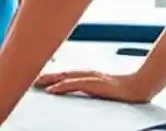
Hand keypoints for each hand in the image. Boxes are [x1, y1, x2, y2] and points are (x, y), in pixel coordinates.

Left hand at [33, 70, 151, 103]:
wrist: (137, 88)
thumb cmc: (120, 91)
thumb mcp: (100, 89)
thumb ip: (88, 88)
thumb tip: (75, 91)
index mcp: (86, 75)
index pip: (64, 74)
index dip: (49, 75)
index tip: (35, 78)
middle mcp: (86, 74)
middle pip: (61, 73)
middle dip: (44, 75)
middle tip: (28, 78)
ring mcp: (90, 78)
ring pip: (64, 77)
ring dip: (49, 80)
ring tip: (35, 83)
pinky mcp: (95, 84)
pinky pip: (75, 85)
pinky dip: (62, 87)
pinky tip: (52, 90)